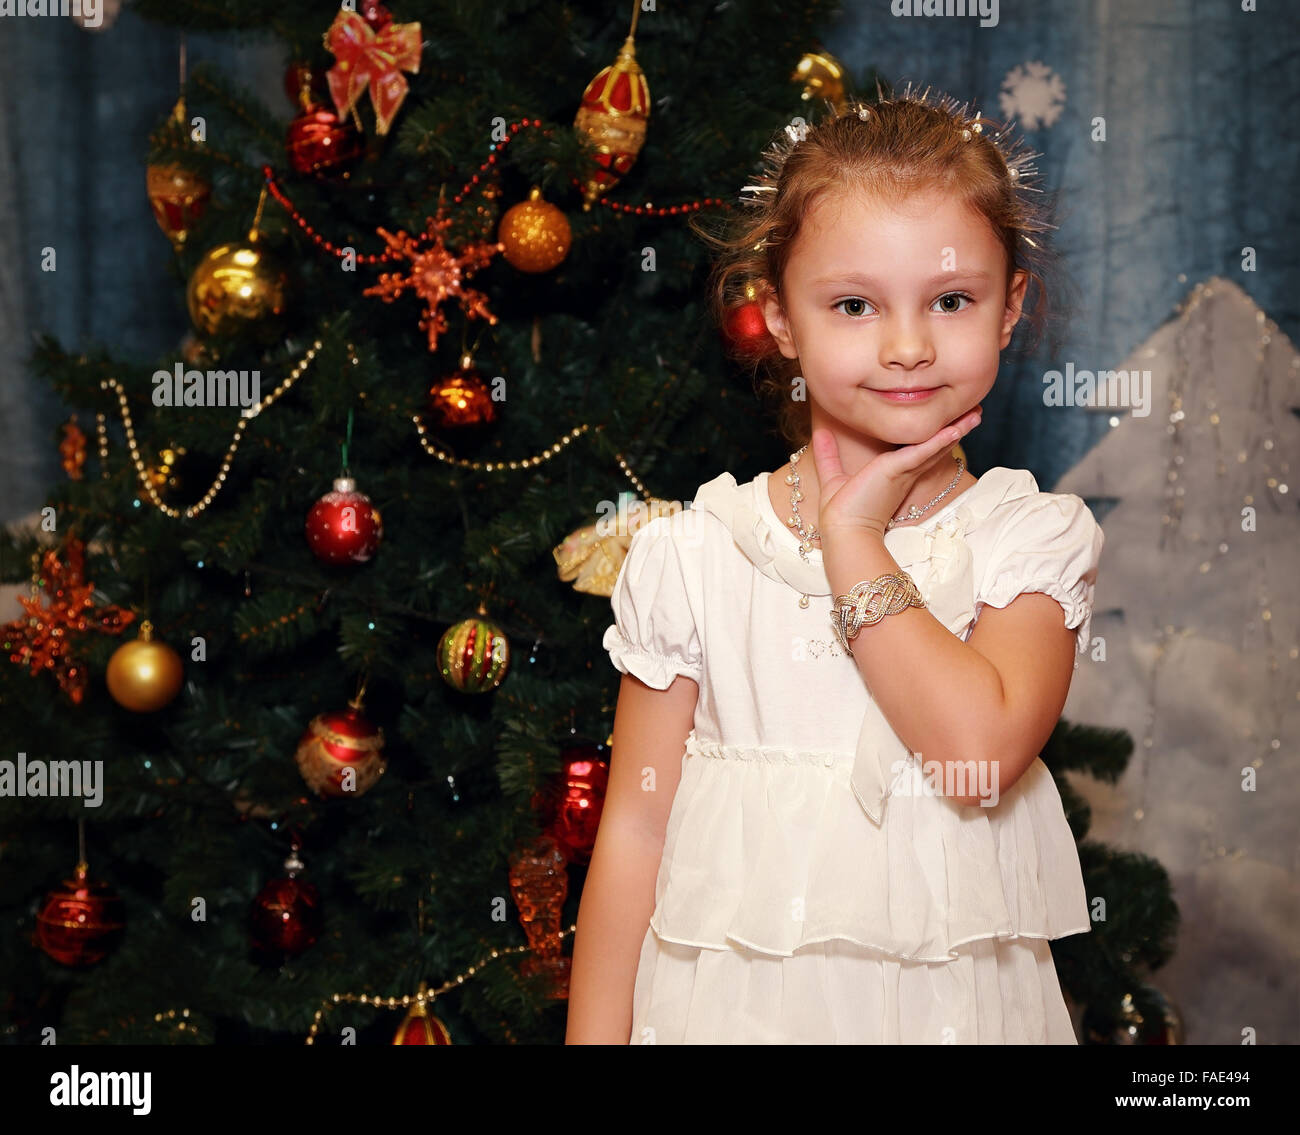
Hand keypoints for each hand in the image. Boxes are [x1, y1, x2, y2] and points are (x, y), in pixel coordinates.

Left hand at [811, 406, 982, 540]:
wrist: (844, 532)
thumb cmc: (841, 513)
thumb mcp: (832, 476)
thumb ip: (828, 454)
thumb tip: (820, 432)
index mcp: (893, 473)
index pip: (919, 449)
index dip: (934, 435)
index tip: (948, 420)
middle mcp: (904, 472)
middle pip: (935, 445)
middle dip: (955, 428)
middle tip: (974, 412)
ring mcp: (904, 471)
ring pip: (935, 446)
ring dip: (957, 429)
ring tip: (977, 413)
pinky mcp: (898, 470)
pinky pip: (923, 451)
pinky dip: (940, 439)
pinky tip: (955, 428)